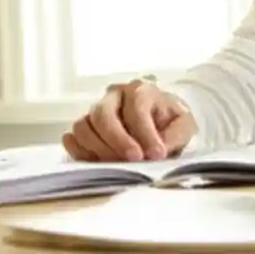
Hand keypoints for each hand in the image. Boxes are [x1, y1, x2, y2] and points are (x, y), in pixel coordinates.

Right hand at [61, 79, 195, 161]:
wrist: (158, 122)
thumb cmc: (170, 122)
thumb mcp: (183, 126)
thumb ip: (174, 136)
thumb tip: (156, 152)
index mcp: (140, 90)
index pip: (137, 108)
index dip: (145, 133)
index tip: (156, 154)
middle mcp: (113, 96)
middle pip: (103, 114)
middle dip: (117, 140)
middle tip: (134, 159)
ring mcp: (94, 111)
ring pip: (83, 126)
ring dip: (98, 148)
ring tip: (118, 164)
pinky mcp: (83, 129)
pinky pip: (71, 139)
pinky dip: (81, 152)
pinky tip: (98, 163)